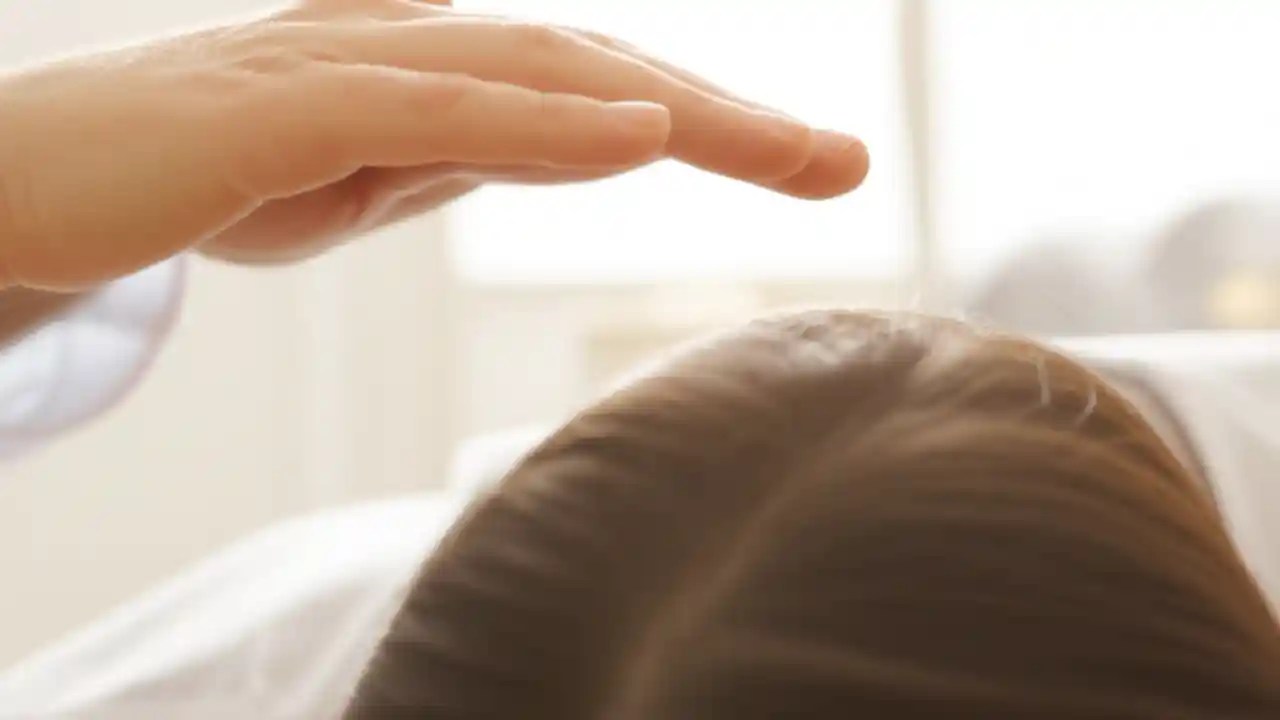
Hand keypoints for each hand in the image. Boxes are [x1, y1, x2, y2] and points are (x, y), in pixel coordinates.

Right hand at [0, 0, 868, 290]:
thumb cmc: (200, 178)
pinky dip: (546, 124)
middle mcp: (407, 45)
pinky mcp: (285, 107)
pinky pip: (437, 108)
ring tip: (791, 149)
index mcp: (433, 69)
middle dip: (731, 115)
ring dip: (677, 111)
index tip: (810, 167)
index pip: (595, 90)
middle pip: (596, 68)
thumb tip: (554, 145)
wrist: (36, 180)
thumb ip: (456, 155)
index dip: (709, 121)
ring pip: (540, 73)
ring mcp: (348, 65)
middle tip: (845, 160)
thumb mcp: (363, 182)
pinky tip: (640, 133)